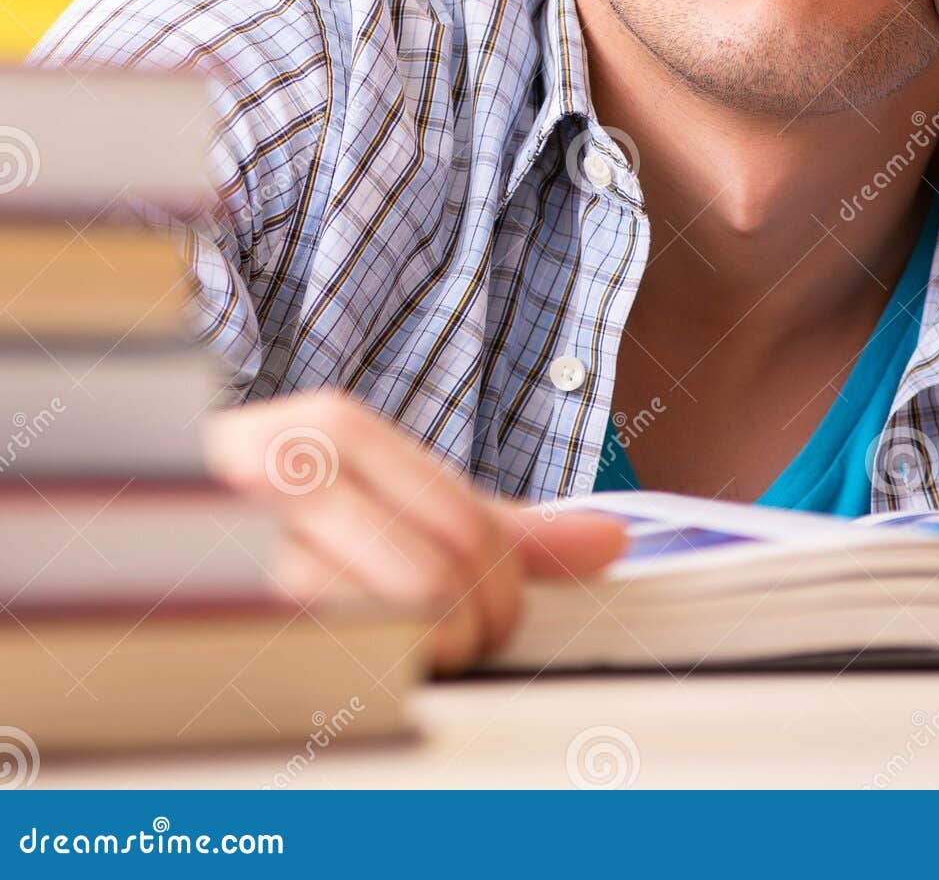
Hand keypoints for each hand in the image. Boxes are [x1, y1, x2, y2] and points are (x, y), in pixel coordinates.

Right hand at [205, 389, 625, 674]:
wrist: (156, 544)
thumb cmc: (296, 528)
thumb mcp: (401, 507)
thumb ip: (505, 527)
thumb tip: (613, 540)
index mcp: (335, 428)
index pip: (468, 528)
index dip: (499, 593)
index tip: (492, 618)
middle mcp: (277, 469)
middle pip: (432, 581)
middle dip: (462, 634)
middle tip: (445, 646)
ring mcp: (230, 543)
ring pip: (375, 629)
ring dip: (404, 662)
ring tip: (388, 652)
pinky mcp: (201, 615)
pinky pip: (315, 666)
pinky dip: (351, 680)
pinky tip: (341, 667)